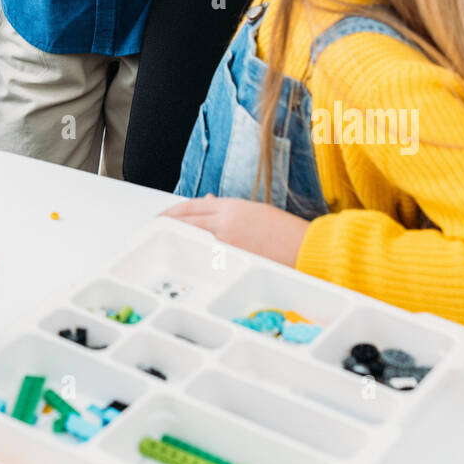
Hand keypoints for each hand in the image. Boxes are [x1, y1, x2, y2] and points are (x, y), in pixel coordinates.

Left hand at [162, 195, 310, 266]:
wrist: (309, 249)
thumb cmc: (289, 233)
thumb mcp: (257, 213)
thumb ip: (230, 210)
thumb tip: (209, 203)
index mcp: (233, 206)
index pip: (192, 205)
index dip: (173, 211)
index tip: (162, 216)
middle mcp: (226, 221)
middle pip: (185, 219)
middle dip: (166, 224)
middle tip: (154, 230)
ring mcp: (227, 242)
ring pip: (191, 236)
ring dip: (176, 238)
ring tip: (163, 244)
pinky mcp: (233, 260)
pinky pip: (205, 256)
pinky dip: (194, 254)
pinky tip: (187, 260)